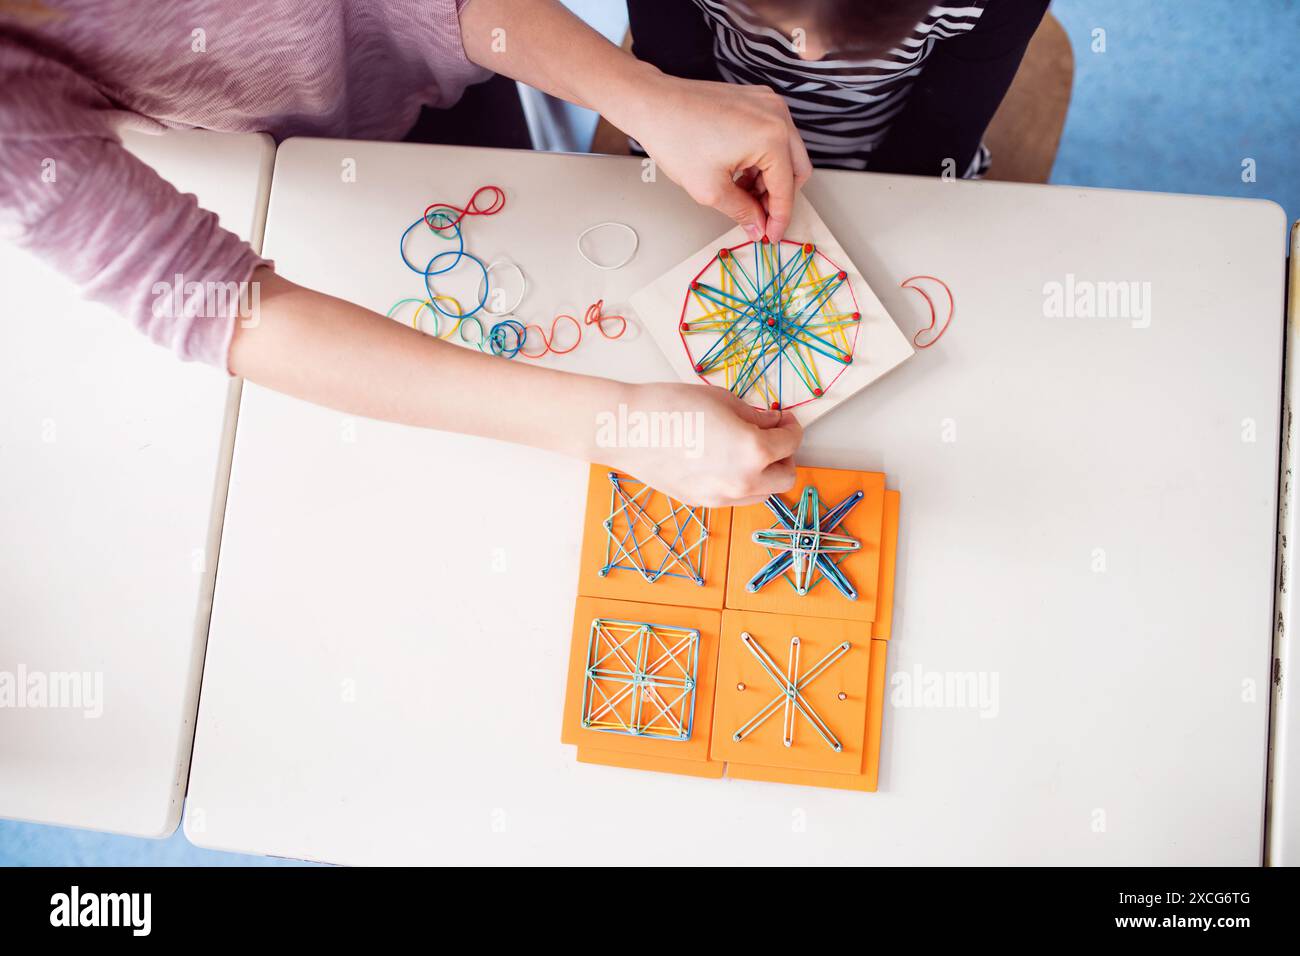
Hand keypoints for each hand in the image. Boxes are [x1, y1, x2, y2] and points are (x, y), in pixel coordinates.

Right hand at [600, 381, 802, 506]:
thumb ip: (755, 416)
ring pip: (763, 494)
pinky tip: (725, 461)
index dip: (791, 427)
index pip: (790, 443)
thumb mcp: (723, 400)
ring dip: (765, 473)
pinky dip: (741, 481)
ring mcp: (721, 497)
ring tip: (748, 450)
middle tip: (772, 436)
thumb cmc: (671, 407)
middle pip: (785, 477)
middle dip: (785, 456)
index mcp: (753, 452)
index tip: (784, 419)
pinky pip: (736, 497)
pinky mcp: (702, 502)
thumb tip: (772, 422)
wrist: (628, 429)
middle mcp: (742, 482)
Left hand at [615, 71, 812, 241]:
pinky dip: (762, 158)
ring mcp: (768, 104)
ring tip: (742, 195)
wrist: (653, 105)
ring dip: (770, 178)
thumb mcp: (711, 189)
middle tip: (759, 217)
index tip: (771, 236)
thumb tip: (758, 226)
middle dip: (778, 197)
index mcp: (771, 137)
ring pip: (786, 152)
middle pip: (797, 169)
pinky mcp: (756, 100)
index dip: (779, 219)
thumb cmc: (676, 137)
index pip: (787, 188)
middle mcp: (777, 115)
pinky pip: (772, 135)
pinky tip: (740, 173)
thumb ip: (742, 212)